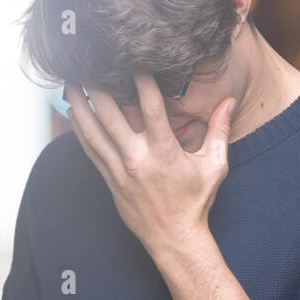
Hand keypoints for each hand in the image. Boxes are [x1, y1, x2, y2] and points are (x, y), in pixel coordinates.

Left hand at [64, 74, 234, 255]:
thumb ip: (220, 131)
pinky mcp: (109, 180)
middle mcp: (137, 159)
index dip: (142, 83)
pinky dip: (79, 130)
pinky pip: (90, 150)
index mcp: (164, 153)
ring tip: (71, 83)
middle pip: (111, 116)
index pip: (151, 109)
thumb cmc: (196, 202)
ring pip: (93, 132)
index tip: (134, 61)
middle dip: (98, 89)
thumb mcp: (214, 166)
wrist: (174, 238)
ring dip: (80, 106)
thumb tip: (228, 101)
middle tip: (88, 66)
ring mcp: (119, 170)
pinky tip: (72, 112)